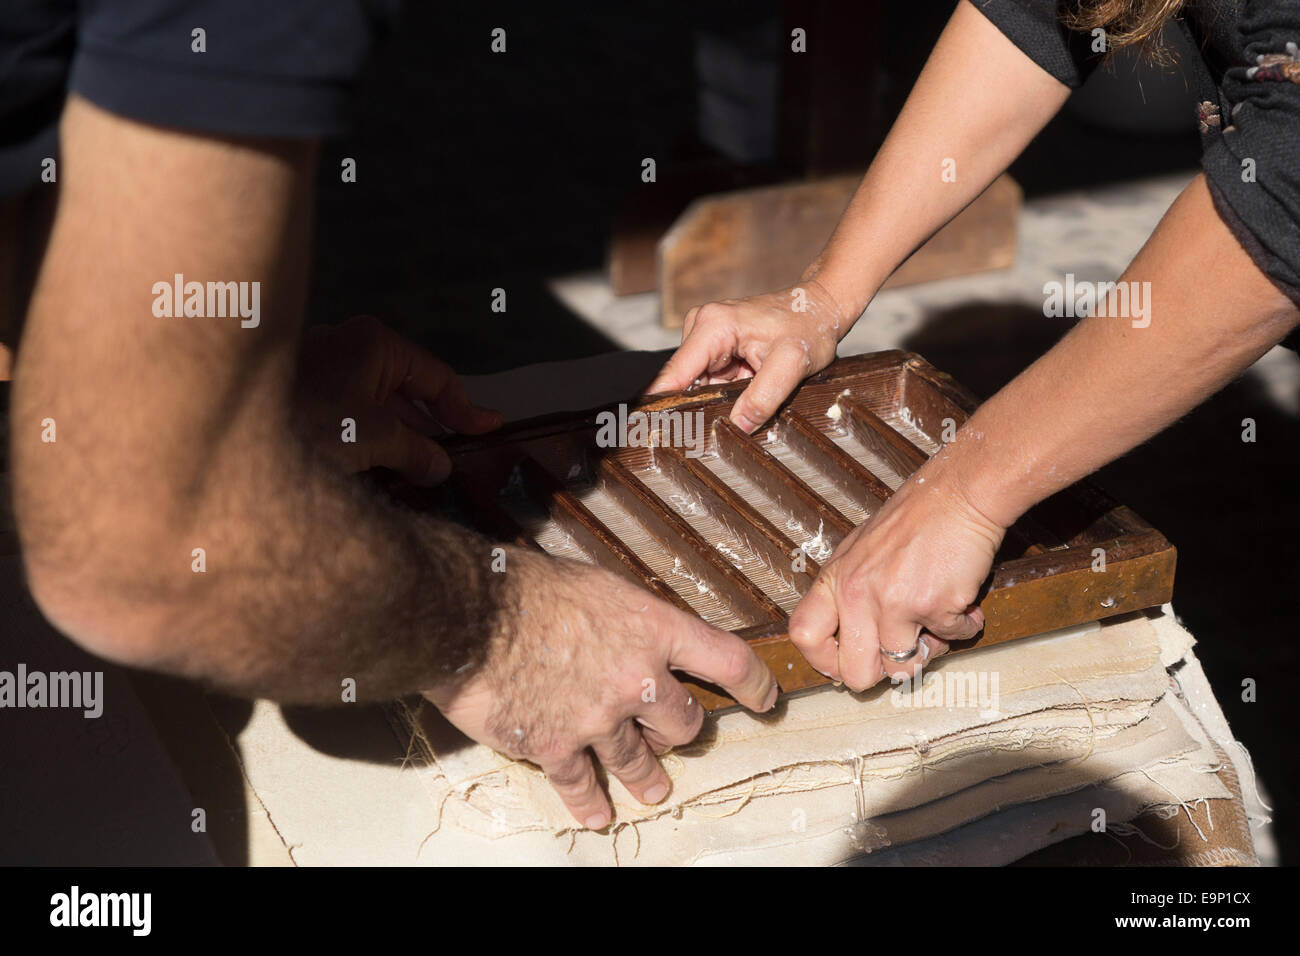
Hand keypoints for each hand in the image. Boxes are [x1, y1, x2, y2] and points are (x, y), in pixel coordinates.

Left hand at [293, 315, 501, 483]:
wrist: (228, 439)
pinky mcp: (299, 399)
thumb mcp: (377, 439)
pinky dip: (369, 444)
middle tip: (457, 460)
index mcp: (374, 343)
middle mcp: (347, 350)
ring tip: (421, 476)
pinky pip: (349, 419)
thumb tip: (438, 466)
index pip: (436, 377)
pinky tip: (380, 472)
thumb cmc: (304, 423)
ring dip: (399, 442)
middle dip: (430, 429)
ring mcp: (321, 372)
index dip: (466, 409)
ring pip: (376, 408)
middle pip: (406, 392)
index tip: (489, 429)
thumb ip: (417, 452)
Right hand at [424, 555, 779, 828]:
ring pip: (640, 762)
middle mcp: (636, 678)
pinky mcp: (556, 747)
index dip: (754, 684)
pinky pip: (582, 784)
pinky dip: (589, 801)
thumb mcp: (597, 586)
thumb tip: (636, 634)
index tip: (764, 698)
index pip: (727, 660)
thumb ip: (627, 618)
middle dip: (680, 731)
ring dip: (648, 778)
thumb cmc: (526, 587)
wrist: (470, 616)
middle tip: (673, 735)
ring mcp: (598, 719)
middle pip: (683, 723)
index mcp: (652, 629)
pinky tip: (596, 813)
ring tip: (654, 790)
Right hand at [647, 279, 847, 432]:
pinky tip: (743, 394)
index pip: (673, 375)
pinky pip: (709, 381)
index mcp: (712, 326)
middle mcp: (702, 327)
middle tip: (719, 429)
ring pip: (696, 385)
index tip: (657, 433)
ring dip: (715, 400)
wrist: (819, 308)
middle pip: (682, 383)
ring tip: (744, 403)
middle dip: (699, 406)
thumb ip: (764, 397)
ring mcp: (707, 337)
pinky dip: (723, 393)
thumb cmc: (809, 328)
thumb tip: (737, 428)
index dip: (664, 406)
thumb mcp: (793, 364)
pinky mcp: (715, 347)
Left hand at [787, 467, 1005, 690]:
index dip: (824, 661)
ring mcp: (893, 602)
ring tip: (936, 623)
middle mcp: (857, 593)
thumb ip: (851, 593)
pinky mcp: (932, 604)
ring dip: (929, 652)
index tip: (846, 662)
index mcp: (835, 579)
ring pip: (903, 668)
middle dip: (883, 673)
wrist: (958, 494)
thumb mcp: (862, 551)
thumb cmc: (915, 519)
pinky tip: (964, 602)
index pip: (803, 636)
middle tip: (902, 652)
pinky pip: (952, 639)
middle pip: (854, 673)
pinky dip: (965, 626)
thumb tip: (853, 643)